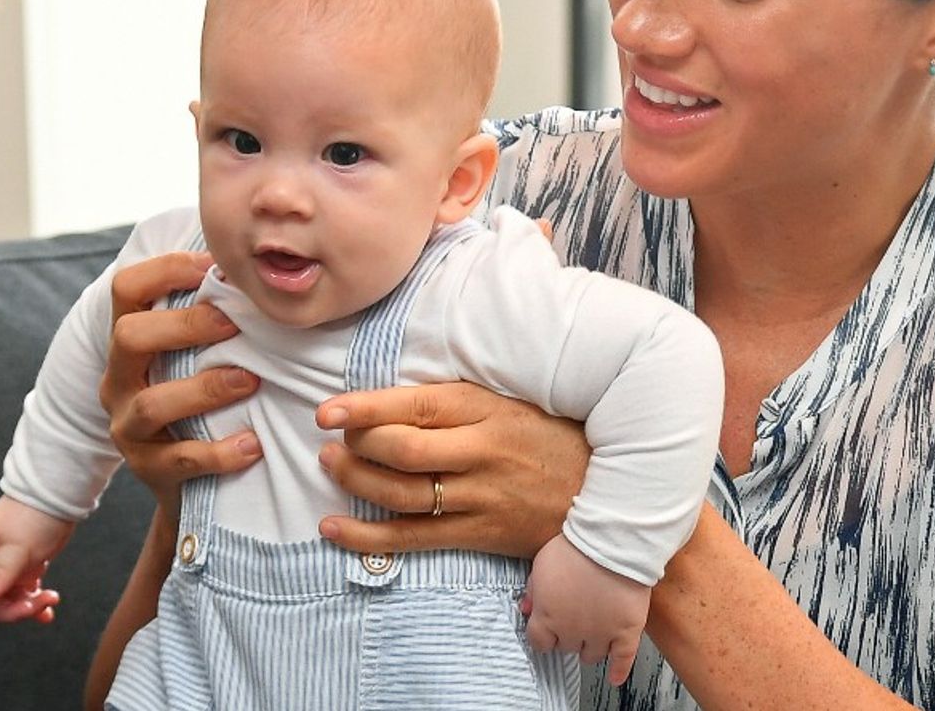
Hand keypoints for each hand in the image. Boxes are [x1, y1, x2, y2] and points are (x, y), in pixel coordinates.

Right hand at [0, 496, 73, 631]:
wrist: (58, 494)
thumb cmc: (35, 515)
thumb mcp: (18, 546)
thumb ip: (2, 572)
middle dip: (13, 609)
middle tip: (38, 604)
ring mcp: (11, 565)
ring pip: (11, 598)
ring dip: (29, 606)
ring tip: (51, 599)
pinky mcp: (29, 565)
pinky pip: (27, 591)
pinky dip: (36, 601)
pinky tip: (50, 607)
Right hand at [100, 250, 260, 516]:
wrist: (188, 483)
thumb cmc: (201, 400)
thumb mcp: (194, 355)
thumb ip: (212, 316)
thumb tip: (259, 264)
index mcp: (129, 341)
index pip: (127, 289)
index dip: (165, 269)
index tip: (212, 265)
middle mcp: (118, 379)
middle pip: (128, 336)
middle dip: (184, 326)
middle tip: (234, 323)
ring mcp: (127, 426)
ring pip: (151, 403)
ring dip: (205, 389)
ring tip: (251, 381)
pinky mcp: (147, 469)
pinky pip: (179, 460)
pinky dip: (218, 453)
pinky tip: (253, 445)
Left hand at [313, 381, 589, 557]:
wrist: (606, 492)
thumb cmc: (550, 437)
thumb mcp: (509, 401)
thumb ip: (456, 400)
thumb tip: (390, 396)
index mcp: (486, 410)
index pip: (415, 405)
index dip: (365, 408)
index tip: (328, 411)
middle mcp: (481, 453)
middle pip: (403, 451)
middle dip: (356, 446)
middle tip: (330, 439)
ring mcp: (481, 497)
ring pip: (402, 494)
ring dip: (355, 482)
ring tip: (329, 467)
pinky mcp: (480, 534)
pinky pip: (413, 539)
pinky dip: (368, 536)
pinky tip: (334, 528)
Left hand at [522, 536, 650, 684]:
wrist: (611, 543)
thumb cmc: (574, 549)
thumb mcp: (541, 563)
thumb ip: (533, 590)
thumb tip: (527, 608)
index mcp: (547, 617)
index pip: (539, 642)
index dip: (543, 636)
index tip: (548, 631)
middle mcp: (572, 631)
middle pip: (566, 647)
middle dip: (567, 636)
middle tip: (574, 622)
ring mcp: (600, 634)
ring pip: (591, 656)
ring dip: (589, 648)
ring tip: (592, 636)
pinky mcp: (627, 632)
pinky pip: (623, 660)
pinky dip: (619, 671)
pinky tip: (615, 677)